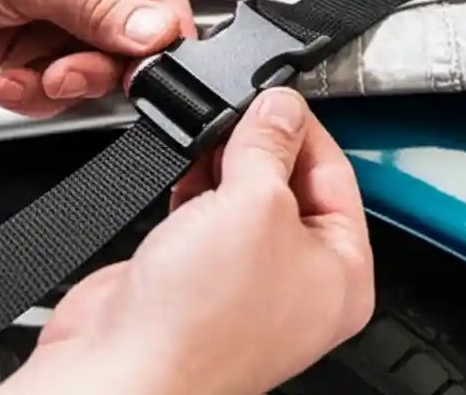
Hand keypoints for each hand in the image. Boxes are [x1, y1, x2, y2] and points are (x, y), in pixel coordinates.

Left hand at [0, 0, 194, 116]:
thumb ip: (99, 7)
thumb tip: (160, 33)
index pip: (162, 4)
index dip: (161, 42)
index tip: (144, 67)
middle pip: (131, 52)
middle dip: (100, 72)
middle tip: (66, 73)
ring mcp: (54, 24)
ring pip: (91, 79)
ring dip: (60, 89)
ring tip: (26, 77)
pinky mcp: (22, 54)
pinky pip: (49, 91)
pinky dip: (30, 96)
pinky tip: (3, 83)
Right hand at [0, 89, 374, 394]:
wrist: (123, 369)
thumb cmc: (200, 323)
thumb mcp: (255, 204)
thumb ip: (269, 145)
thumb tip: (280, 107)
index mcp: (342, 275)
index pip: (338, 177)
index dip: (306, 130)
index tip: (278, 97)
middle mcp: (298, 284)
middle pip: (291, 186)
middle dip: (262, 145)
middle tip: (240, 112)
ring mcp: (244, 283)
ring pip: (244, 199)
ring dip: (224, 163)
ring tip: (208, 137)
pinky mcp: (194, 278)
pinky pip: (204, 216)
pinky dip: (193, 187)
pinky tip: (182, 164)